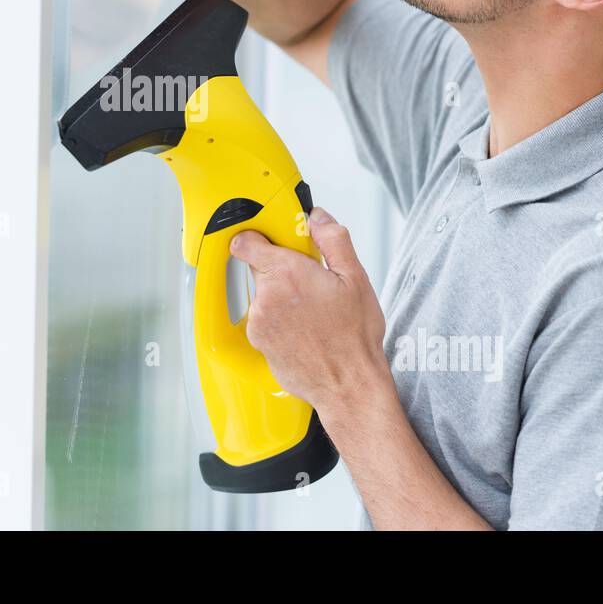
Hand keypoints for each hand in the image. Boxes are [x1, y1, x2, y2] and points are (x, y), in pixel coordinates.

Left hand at [228, 206, 388, 410]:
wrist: (349, 386)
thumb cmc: (355, 339)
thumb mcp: (356, 279)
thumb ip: (333, 240)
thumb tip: (318, 217)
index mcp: (287, 274)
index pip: (245, 243)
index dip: (258, 238)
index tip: (271, 240)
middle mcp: (266, 297)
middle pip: (259, 268)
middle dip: (281, 270)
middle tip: (310, 282)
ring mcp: (259, 322)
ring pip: (263, 295)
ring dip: (281, 298)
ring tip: (312, 312)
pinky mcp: (258, 343)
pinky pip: (264, 320)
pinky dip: (279, 321)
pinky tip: (304, 330)